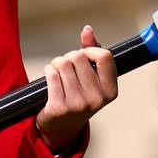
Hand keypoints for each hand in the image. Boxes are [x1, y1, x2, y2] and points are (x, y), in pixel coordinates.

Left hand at [34, 24, 118, 151]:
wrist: (62, 127)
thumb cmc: (79, 96)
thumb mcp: (93, 78)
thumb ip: (92, 52)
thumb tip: (87, 30)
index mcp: (110, 91)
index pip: (104, 56)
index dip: (91, 50)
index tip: (84, 56)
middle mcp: (96, 98)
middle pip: (78, 57)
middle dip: (69, 58)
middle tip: (67, 69)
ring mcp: (78, 104)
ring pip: (62, 63)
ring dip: (56, 64)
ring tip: (58, 74)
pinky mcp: (59, 106)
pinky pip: (51, 74)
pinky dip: (47, 72)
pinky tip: (50, 80)